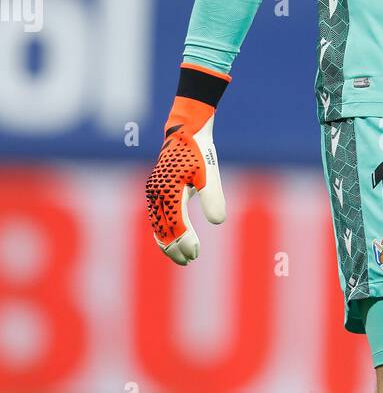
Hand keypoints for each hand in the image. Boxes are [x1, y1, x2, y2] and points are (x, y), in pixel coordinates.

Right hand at [145, 69, 227, 264]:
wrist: (185, 130)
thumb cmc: (199, 151)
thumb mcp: (209, 174)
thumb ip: (212, 197)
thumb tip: (218, 222)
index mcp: (167, 191)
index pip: (175, 225)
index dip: (185, 242)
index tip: (195, 254)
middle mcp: (156, 194)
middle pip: (162, 230)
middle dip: (174, 248)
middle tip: (188, 261)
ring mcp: (154, 192)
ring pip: (157, 225)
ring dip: (168, 242)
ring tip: (181, 257)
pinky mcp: (156, 190)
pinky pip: (156, 216)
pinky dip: (163, 231)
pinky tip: (172, 239)